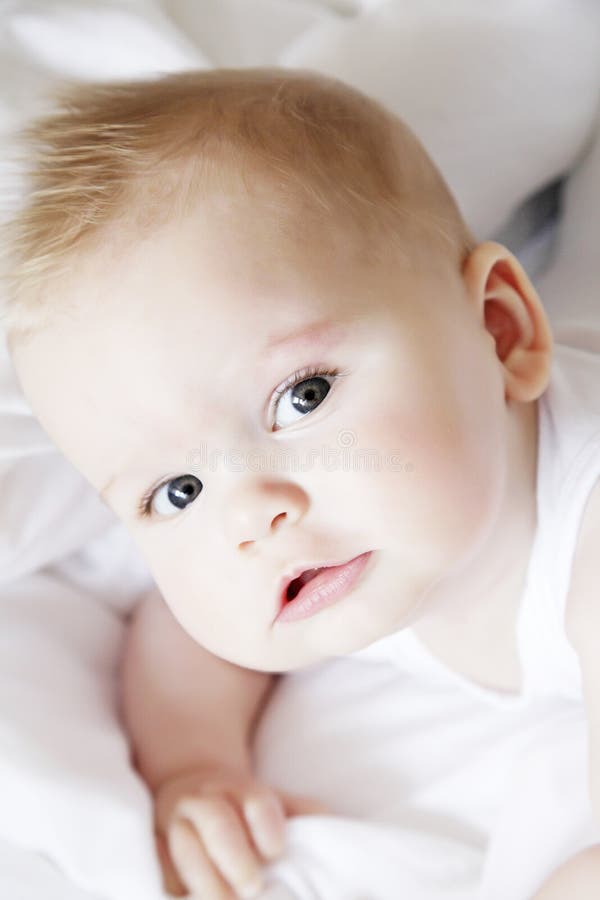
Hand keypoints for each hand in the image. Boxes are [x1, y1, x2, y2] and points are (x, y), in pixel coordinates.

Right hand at [153, 764, 328, 898]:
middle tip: (253, 888)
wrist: (191, 789)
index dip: (266, 824)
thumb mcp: (276, 802)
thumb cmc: (243, 808)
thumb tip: (333, 833)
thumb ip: (303, 814)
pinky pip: (156, 866)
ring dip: (205, 879)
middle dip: (235, 857)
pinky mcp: (152, 846)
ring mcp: (173, 822)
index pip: (256, 801)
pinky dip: (170, 885)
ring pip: (183, 846)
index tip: (277, 851)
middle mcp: (204, 800)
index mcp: (239, 788)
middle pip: (217, 823)